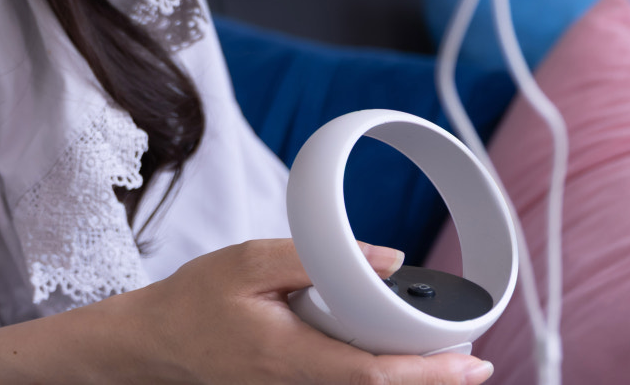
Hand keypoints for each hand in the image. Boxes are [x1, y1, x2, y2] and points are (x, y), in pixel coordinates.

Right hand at [105, 239, 491, 384]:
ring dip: (408, 377)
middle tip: (476, 359)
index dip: (431, 374)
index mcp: (293, 358)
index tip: (473, 365)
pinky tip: (393, 355)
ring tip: (448, 357)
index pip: (377, 374)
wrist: (153, 343)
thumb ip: (315, 257)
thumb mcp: (249, 261)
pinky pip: (343, 383)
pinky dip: (376, 371)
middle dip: (433, 378)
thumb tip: (387, 261)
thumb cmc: (195, 301)